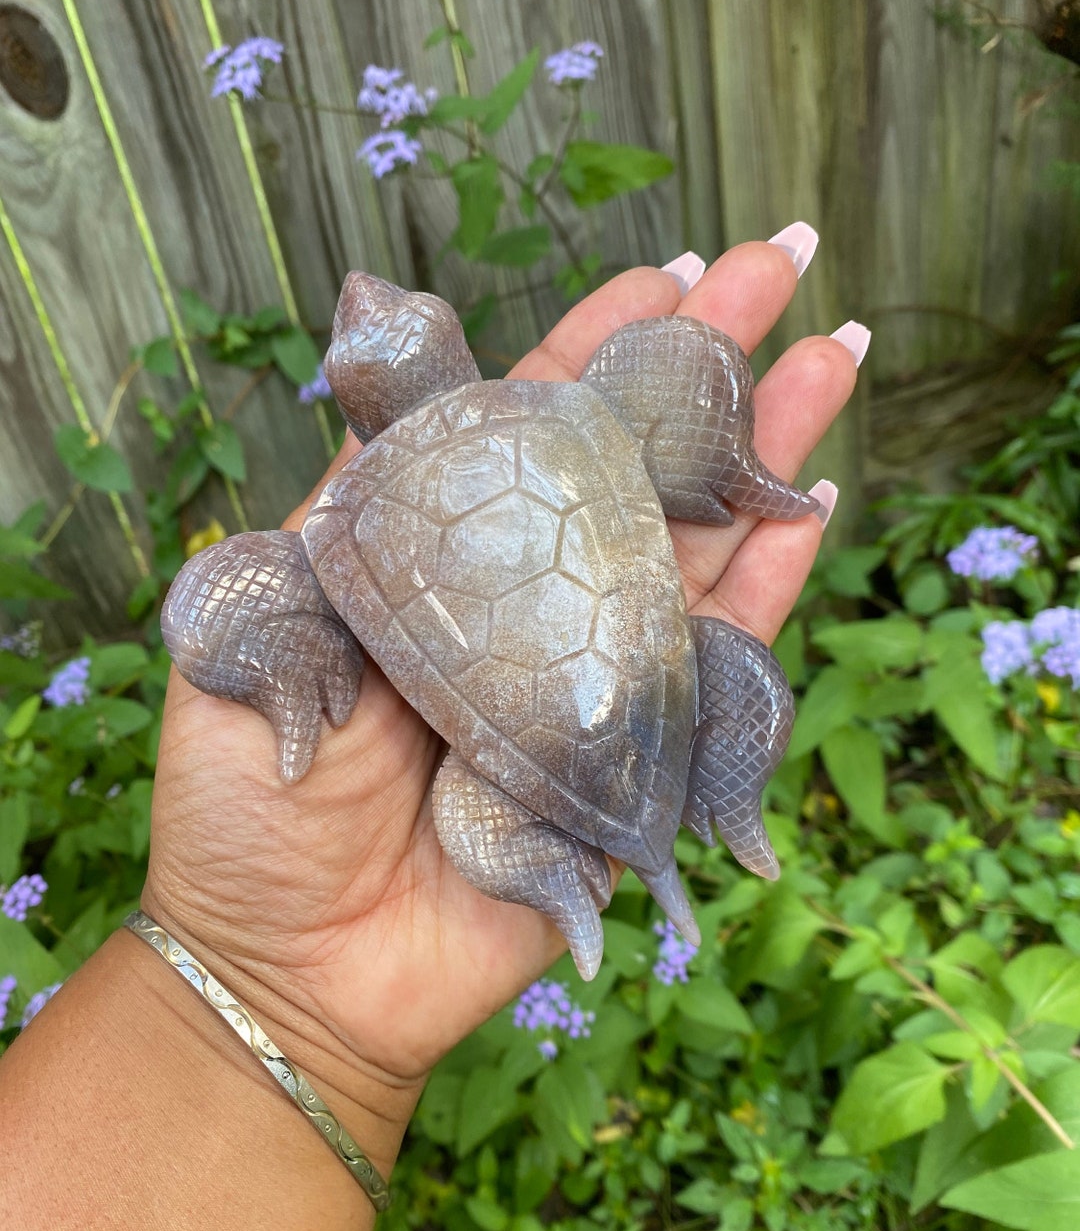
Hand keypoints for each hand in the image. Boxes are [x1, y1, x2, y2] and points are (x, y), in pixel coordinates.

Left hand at [141, 238, 859, 1111]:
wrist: (290, 967)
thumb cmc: (247, 809)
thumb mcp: (258, 639)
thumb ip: (339, 531)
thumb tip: (408, 414)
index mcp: (432, 561)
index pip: (525, 426)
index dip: (594, 346)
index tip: (669, 274)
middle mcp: (522, 604)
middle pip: (629, 465)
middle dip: (707, 364)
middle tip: (784, 263)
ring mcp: (586, 677)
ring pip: (693, 543)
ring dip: (766, 447)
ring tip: (834, 347)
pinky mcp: (633, 762)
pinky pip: (714, 666)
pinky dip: (767, 589)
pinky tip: (811, 501)